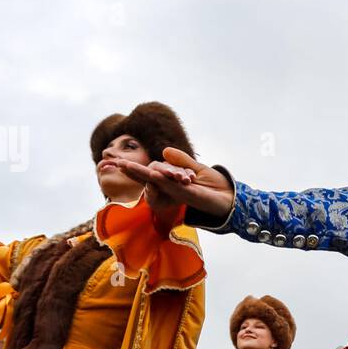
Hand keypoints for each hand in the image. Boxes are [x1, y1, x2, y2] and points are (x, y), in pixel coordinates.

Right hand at [117, 148, 234, 216]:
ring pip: (156, 182)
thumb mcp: (196, 169)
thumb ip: (181, 160)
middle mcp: (172, 188)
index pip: (151, 174)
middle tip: (116, 164)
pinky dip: (161, 180)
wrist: (231, 198)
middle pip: (149, 178)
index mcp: (172, 182)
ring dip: (141, 174)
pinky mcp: (188, 195)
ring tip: (126, 166)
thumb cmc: (214, 186)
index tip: (120, 163)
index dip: (136, 170)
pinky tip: (152, 173)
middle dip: (133, 172)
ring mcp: (178, 192)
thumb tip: (165, 151)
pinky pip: (172, 187)